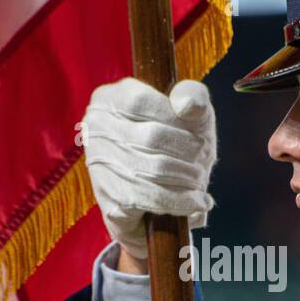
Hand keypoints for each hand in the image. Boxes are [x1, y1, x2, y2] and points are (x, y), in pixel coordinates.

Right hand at [81, 77, 216, 260]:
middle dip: (188, 154)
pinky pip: (151, 199)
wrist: (165, 197)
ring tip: (200, 184)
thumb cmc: (180, 146)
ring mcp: (99, 166)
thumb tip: (186, 104)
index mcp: (112, 98)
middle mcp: (97, 129)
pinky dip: (182, 202)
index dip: (178, 121)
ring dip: (188, 179)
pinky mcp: (109, 201)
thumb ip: (195, 97)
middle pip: (152, 137)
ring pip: (154, 169)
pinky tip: (196, 203)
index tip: (200, 140)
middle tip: (202, 166)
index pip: (141, 102)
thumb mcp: (192, 115)